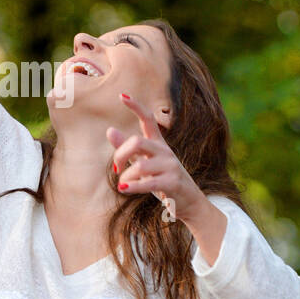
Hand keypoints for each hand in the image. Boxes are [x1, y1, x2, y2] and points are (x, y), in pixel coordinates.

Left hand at [106, 90, 204, 224]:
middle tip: (116, 168)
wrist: (189, 203)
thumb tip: (110, 130)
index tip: (121, 96)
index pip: (148, 119)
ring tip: (123, 185)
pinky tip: (123, 189)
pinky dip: (133, 186)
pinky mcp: (173, 182)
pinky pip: (148, 182)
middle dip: (121, 154)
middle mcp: (165, 151)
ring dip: (126, 177)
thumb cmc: (163, 181)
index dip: (136, 106)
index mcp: (158, 144)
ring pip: (141, 166)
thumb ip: (127, 148)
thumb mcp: (144, 163)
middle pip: (137, 142)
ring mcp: (171, 166)